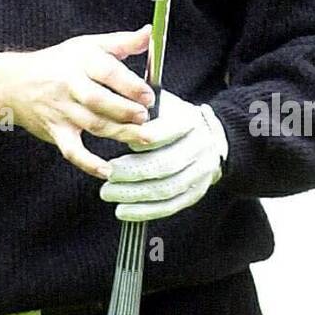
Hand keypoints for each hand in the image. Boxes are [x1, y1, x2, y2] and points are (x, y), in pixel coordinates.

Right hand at [0, 23, 156, 179]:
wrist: (13, 83)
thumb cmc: (57, 63)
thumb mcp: (87, 45)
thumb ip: (122, 42)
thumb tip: (150, 33)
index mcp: (81, 60)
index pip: (106, 71)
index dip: (129, 84)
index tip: (149, 94)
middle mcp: (70, 85)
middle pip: (98, 100)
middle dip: (125, 110)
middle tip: (146, 116)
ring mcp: (62, 110)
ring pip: (92, 124)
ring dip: (119, 133)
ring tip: (143, 137)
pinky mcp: (56, 132)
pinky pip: (72, 151)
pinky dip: (88, 163)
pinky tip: (107, 170)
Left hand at [98, 89, 227, 220]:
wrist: (207, 135)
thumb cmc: (172, 117)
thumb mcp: (160, 103)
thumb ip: (138, 107)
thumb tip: (111, 111)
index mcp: (189, 121)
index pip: (165, 131)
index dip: (142, 138)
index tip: (121, 139)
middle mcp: (199, 148)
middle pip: (165, 164)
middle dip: (132, 172)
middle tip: (108, 173)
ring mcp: (201, 173)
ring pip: (167, 189)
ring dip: (134, 194)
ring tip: (108, 192)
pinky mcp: (196, 192)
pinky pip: (170, 206)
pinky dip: (145, 211)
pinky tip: (123, 211)